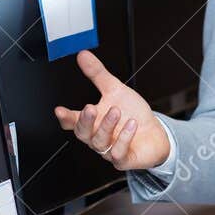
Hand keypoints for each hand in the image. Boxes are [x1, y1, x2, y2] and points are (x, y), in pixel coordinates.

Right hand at [53, 50, 170, 171]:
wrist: (155, 132)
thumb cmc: (132, 113)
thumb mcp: (115, 89)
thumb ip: (97, 74)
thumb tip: (83, 55)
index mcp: (92, 121)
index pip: (72, 121)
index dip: (65, 117)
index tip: (59, 110)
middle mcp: (97, 137)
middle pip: (83, 134)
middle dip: (85, 121)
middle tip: (91, 107)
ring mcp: (109, 150)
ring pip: (99, 142)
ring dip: (107, 126)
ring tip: (117, 111)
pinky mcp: (123, 159)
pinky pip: (118, 154)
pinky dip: (123, 139)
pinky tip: (131, 125)